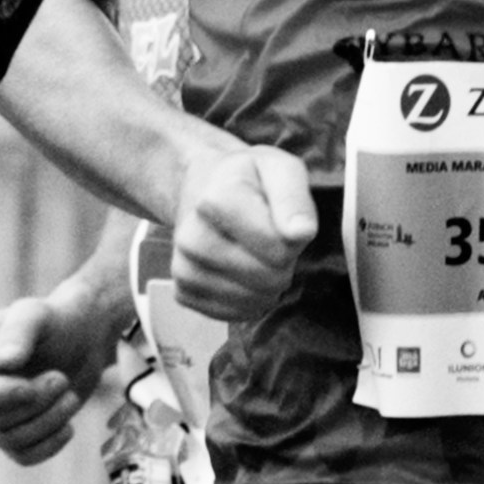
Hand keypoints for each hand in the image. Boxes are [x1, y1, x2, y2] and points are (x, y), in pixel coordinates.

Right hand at [0, 280, 123, 465]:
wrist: (82, 339)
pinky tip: (68, 425)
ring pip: (8, 440)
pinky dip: (48, 446)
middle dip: (32, 404)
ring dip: (46, 422)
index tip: (30, 388)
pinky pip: (23, 455)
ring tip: (71, 396)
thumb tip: (4, 361)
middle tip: (62, 378)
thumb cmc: (55, 320)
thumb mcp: (37, 313)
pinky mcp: (14, 433)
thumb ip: (20, 330)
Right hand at [163, 137, 317, 326]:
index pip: (278, 247)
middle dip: (283, 262)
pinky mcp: (183, 293)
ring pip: (254, 301)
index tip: (283, 218)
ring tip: (258, 254)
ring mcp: (183, 268)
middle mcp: (191, 237)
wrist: (202, 188)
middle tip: (273, 238)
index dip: (295, 238)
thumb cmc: (249, 179)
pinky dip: (248, 299)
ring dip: (268, 284)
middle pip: (268, 278)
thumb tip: (300, 233)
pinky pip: (235, 314)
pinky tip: (243, 273)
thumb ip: (294, 197)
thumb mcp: (281, 169)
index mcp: (215, 200)